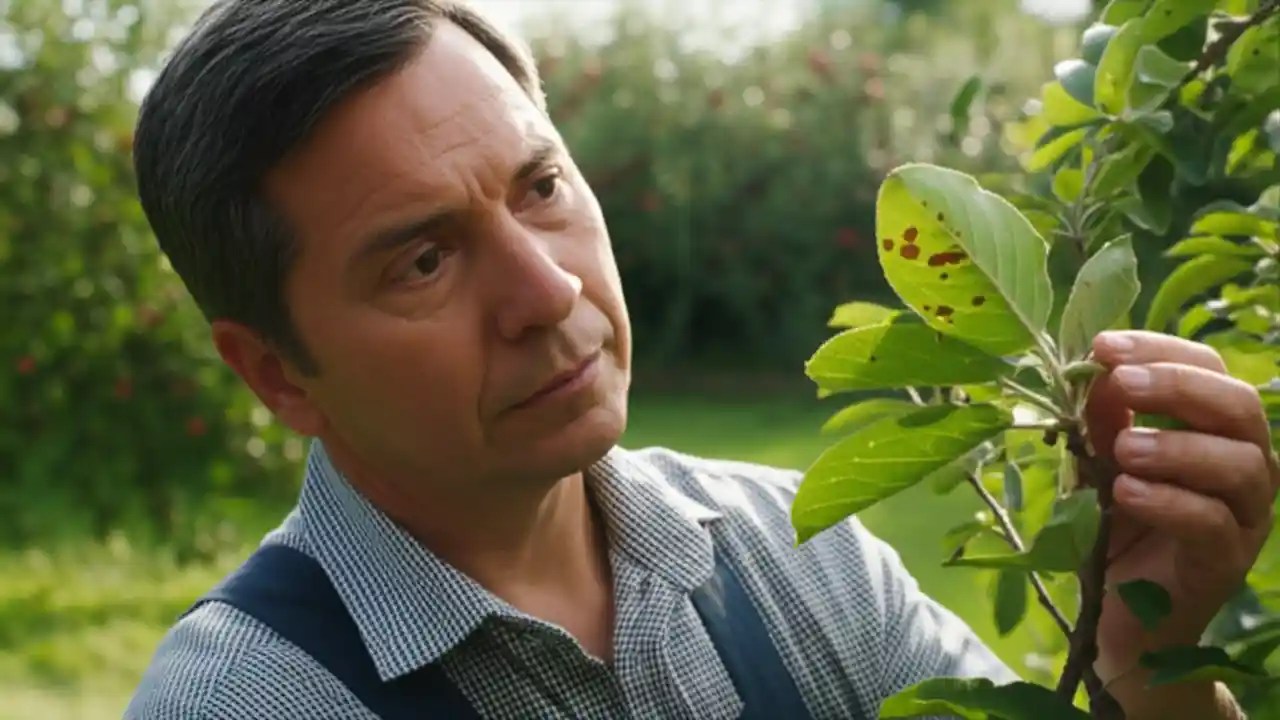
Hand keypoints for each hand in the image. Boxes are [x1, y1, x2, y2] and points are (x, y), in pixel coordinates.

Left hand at [1083, 330, 1276, 717]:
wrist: (1116, 615)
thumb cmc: (1113, 527)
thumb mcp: (1098, 461)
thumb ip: (1100, 418)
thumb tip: (1090, 366)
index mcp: (1213, 431)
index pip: (1209, 368)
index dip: (1160, 349)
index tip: (1102, 345)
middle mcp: (1242, 466)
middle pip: (1239, 407)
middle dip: (1177, 386)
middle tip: (1120, 382)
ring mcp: (1243, 517)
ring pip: (1239, 464)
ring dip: (1177, 446)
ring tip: (1121, 448)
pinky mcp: (1225, 563)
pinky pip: (1214, 524)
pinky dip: (1170, 502)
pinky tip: (1125, 492)